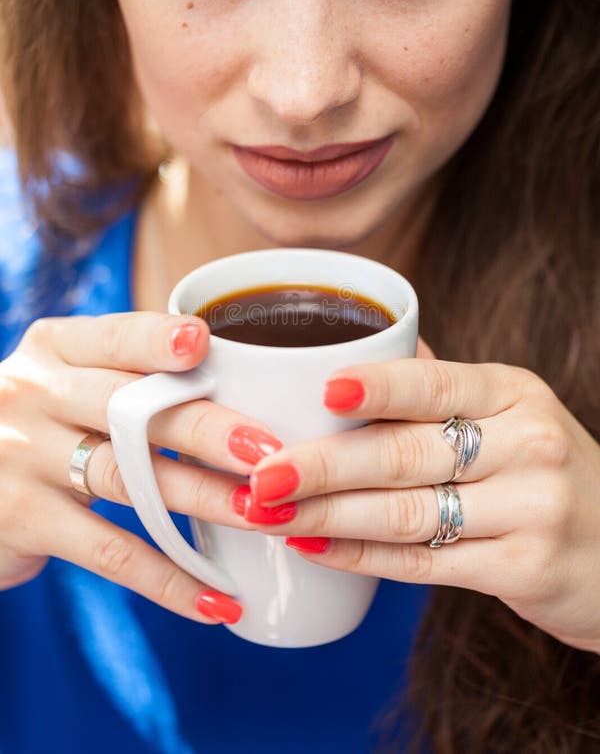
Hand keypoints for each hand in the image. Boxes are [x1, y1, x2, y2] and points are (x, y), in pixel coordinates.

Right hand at [0, 312, 283, 623]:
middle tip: (268, 449)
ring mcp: (23, 458)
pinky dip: (167, 578)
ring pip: (128, 478)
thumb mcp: (67, 382)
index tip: (204, 344)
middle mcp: (34, 394)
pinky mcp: (24, 520)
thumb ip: (130, 374)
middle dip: (205, 428)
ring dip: (202, 498)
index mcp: (54, 349)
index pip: (112, 337)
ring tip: (260, 515)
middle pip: (130, 409)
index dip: (157, 341)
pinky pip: (108, 552)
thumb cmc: (45, 423)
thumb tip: (239, 378)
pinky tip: (213, 599)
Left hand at [241, 348, 599, 653]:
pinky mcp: (525, 568)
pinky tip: (314, 546)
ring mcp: (532, 508)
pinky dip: (361, 556)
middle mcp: (528, 444)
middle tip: (260, 472)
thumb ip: (442, 387)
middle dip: (322, 464)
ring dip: (326, 513)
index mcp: (514, 392)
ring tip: (267, 511)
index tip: (317, 393)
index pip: (435, 382)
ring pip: (405, 512)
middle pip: (405, 453)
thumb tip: (359, 354)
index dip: (375, 386)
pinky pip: (424, 563)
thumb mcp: (513, 413)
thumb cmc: (544, 471)